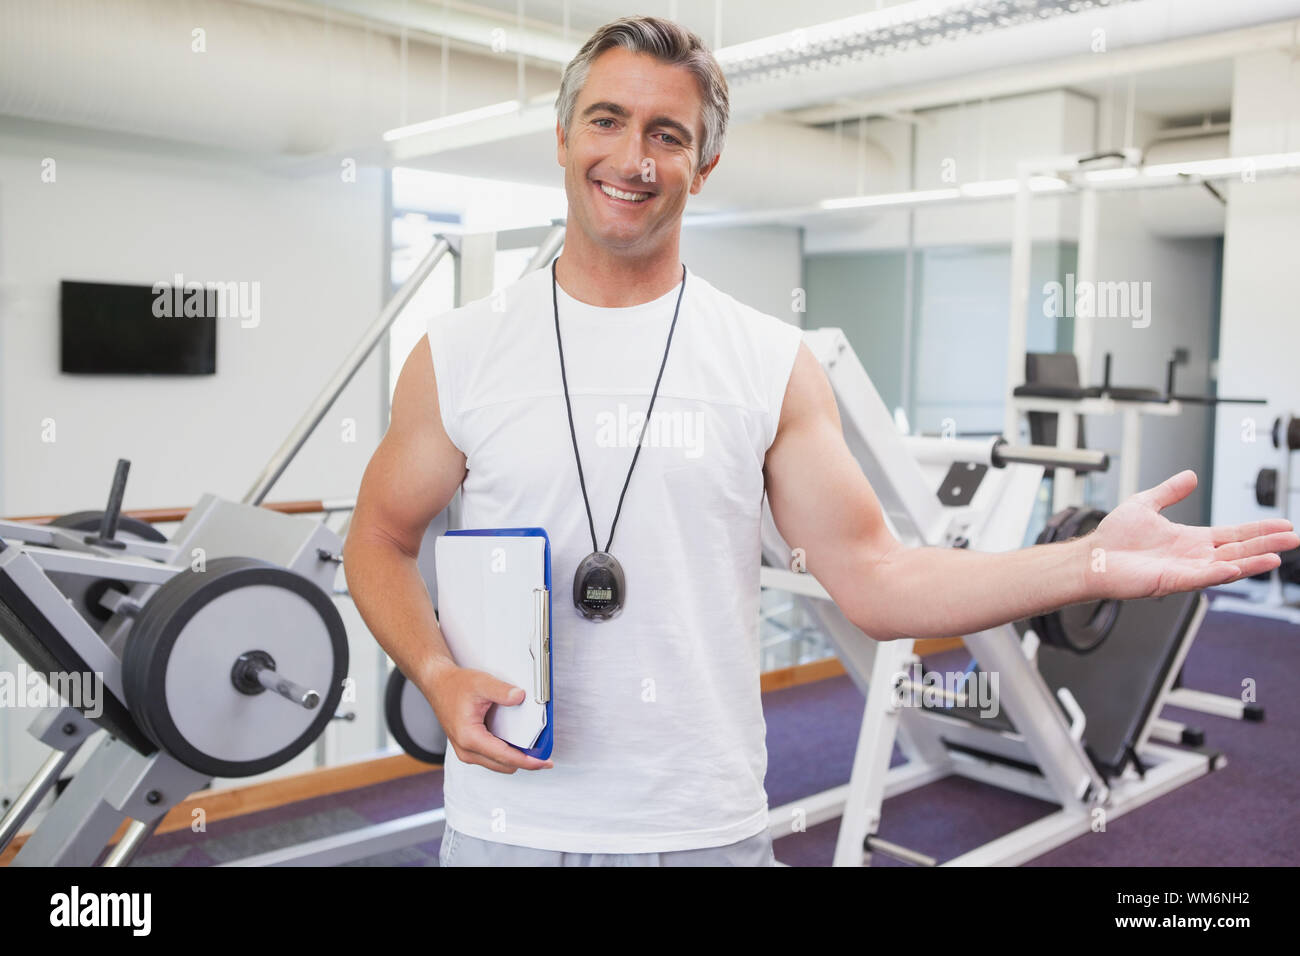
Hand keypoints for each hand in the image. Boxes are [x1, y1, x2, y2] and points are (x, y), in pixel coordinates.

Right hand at [426, 664, 553, 773]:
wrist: (438, 685)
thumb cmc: (455, 686)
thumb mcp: (481, 683)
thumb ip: (502, 691)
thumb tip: (520, 697)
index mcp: (470, 738)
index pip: (505, 757)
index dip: (528, 761)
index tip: (545, 762)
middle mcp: (466, 750)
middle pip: (504, 766)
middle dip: (525, 761)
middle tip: (544, 752)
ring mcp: (466, 752)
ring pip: (499, 765)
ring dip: (515, 758)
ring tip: (533, 748)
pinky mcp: (469, 749)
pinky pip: (492, 758)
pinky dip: (506, 754)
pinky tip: (516, 743)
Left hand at [1087, 470, 1298, 599]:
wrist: (1092, 556)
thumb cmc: (1114, 537)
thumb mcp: (1146, 504)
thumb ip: (1170, 491)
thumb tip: (1190, 476)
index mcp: (1191, 539)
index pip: (1233, 534)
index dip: (1258, 529)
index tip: (1283, 525)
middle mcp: (1193, 556)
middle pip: (1238, 550)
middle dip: (1267, 544)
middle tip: (1294, 539)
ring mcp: (1185, 570)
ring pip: (1226, 566)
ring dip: (1251, 562)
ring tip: (1276, 557)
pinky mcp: (1171, 581)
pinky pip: (1200, 578)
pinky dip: (1219, 573)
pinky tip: (1237, 568)